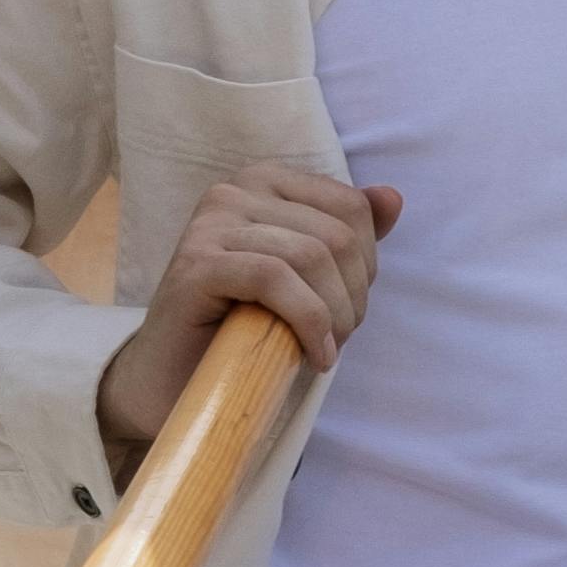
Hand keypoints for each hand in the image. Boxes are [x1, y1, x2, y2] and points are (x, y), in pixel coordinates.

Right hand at [98, 163, 396, 470]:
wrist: (174, 383)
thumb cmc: (245, 329)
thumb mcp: (307, 278)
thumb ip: (347, 234)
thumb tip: (393, 197)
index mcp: (264, 182)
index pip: (350, 206)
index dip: (366, 264)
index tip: (348, 306)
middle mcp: (232, 190)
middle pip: (336, 234)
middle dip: (353, 296)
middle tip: (338, 338)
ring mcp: (208, 224)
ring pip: (310, 256)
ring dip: (334, 316)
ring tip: (324, 350)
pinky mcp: (195, 264)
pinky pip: (275, 278)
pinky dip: (308, 322)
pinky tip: (313, 355)